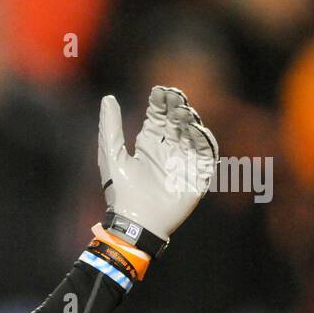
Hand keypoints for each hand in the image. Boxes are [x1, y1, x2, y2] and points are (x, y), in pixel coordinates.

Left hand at [98, 86, 217, 254]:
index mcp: (149, 144)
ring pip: (193, 134)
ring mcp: (183, 161)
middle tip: (175, 97)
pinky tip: (195, 129)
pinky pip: (206, 153)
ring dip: (190, 121)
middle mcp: (168, 149)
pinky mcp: (196, 175)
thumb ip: (110, 126)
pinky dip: (203, 140)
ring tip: (183, 111)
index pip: (159, 117)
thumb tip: (108, 98)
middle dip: (177, 107)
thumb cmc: (121, 191)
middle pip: (178, 122)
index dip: (161, 103)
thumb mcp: (112, 154)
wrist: (135, 221)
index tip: (160, 91)